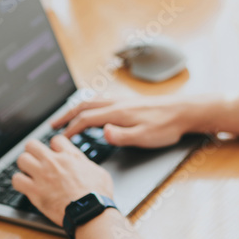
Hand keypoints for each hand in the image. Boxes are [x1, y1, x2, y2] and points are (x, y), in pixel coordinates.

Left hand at [12, 135, 113, 225]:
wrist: (90, 212)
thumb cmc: (98, 196)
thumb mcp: (98, 172)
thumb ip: (86, 164)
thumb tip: (83, 163)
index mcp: (70, 156)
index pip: (55, 140)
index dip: (54, 146)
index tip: (55, 153)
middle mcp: (54, 162)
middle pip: (32, 145)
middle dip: (34, 151)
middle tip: (36, 160)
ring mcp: (42, 175)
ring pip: (22, 159)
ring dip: (25, 166)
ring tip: (29, 172)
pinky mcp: (34, 191)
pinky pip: (16, 180)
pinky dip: (19, 182)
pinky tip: (25, 186)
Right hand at [51, 95, 213, 148]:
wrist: (184, 111)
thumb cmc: (166, 126)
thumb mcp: (145, 136)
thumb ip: (122, 136)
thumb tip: (103, 132)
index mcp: (118, 113)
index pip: (86, 119)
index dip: (71, 129)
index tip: (60, 138)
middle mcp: (117, 103)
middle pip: (84, 106)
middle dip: (66, 115)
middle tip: (53, 125)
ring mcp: (123, 100)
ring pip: (92, 101)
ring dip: (76, 109)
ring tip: (67, 117)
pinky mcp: (129, 101)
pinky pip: (101, 99)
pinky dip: (89, 104)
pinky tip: (92, 109)